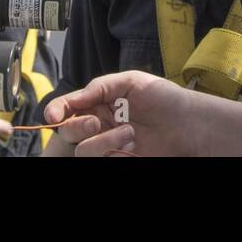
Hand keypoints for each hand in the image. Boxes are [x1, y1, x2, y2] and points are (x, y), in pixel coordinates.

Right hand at [41, 70, 201, 156]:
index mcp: (99, 103)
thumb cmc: (163, 97)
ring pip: (85, 151)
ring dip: (103, 143)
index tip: (53, 115)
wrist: (188, 123)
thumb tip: (76, 98)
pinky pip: (104, 161)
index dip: (56, 111)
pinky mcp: (119, 160)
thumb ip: (101, 86)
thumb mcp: (132, 81)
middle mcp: (99, 125)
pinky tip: (134, 147)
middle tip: (96, 122)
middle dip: (77, 127)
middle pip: (69, 132)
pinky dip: (115, 154)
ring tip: (130, 133)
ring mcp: (107, 145)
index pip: (68, 107)